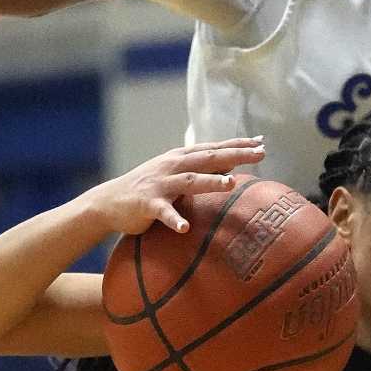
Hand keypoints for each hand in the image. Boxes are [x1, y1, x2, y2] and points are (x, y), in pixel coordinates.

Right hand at [88, 140, 266, 236]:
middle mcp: (171, 166)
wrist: (109, 201)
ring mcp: (159, 185)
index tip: (261, 142)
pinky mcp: (147, 204)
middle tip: (259, 154)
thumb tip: (232, 163)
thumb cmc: (149, 188)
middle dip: (234, 154)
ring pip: (189, 181)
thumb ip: (201, 168)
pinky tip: (184, 228)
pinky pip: (163, 213)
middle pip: (207, 158)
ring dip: (210, 181)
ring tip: (231, 183)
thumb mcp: (175, 173)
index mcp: (180, 158)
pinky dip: (173, 219)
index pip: (213, 148)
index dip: (237, 144)